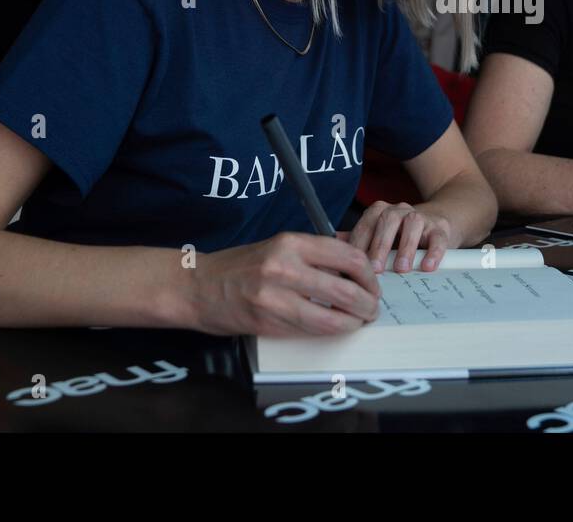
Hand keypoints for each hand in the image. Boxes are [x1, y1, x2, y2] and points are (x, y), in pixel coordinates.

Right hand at [189, 232, 378, 337]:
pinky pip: (309, 330)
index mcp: (292, 243)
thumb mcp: (279, 245)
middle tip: (373, 308)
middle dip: (368, 303)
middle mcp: (284, 266)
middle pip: (345, 289)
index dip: (369, 275)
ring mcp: (275, 297)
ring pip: (331, 317)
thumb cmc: (241, 265)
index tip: (373, 285)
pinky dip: (328, 331)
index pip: (348, 257)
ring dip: (353, 322)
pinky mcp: (268, 322)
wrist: (198, 286)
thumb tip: (355, 255)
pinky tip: (335, 327)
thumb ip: (317, 250)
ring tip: (359, 321)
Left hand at [346, 200, 451, 272]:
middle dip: (379, 245)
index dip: (359, 244)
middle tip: (376, 269)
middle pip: (387, 221)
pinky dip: (433, 252)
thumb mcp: (378, 237)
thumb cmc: (400, 235)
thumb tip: (328, 250)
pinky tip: (427, 266)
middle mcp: (399, 210)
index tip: (353, 265)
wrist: (436, 221)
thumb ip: (357, 242)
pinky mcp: (440, 228)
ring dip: (406, 247)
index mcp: (379, 212)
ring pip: (412, 225)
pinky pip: (437, 238)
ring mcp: (421, 217)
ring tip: (402, 269)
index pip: (366, 225)